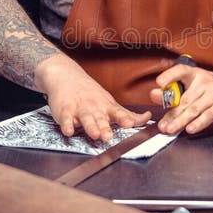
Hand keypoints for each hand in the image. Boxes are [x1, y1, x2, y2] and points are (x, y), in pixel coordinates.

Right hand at [35, 52, 150, 141]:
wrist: (67, 76)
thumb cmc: (91, 94)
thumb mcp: (110, 102)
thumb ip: (127, 114)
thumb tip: (147, 118)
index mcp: (107, 107)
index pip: (117, 113)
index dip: (124, 118)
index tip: (129, 123)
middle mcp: (94, 108)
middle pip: (101, 119)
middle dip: (105, 127)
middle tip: (109, 136)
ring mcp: (79, 109)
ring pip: (86, 119)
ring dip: (90, 126)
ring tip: (95, 134)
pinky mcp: (65, 111)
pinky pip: (65, 119)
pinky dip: (67, 125)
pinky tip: (68, 131)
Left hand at [150, 63, 212, 134]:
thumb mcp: (196, 86)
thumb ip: (177, 92)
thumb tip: (155, 95)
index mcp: (195, 74)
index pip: (181, 71)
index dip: (169, 76)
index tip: (159, 83)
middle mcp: (204, 81)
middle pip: (184, 99)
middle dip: (171, 113)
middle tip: (161, 124)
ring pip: (193, 109)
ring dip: (180, 121)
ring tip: (169, 129)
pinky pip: (208, 116)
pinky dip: (198, 123)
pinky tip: (190, 129)